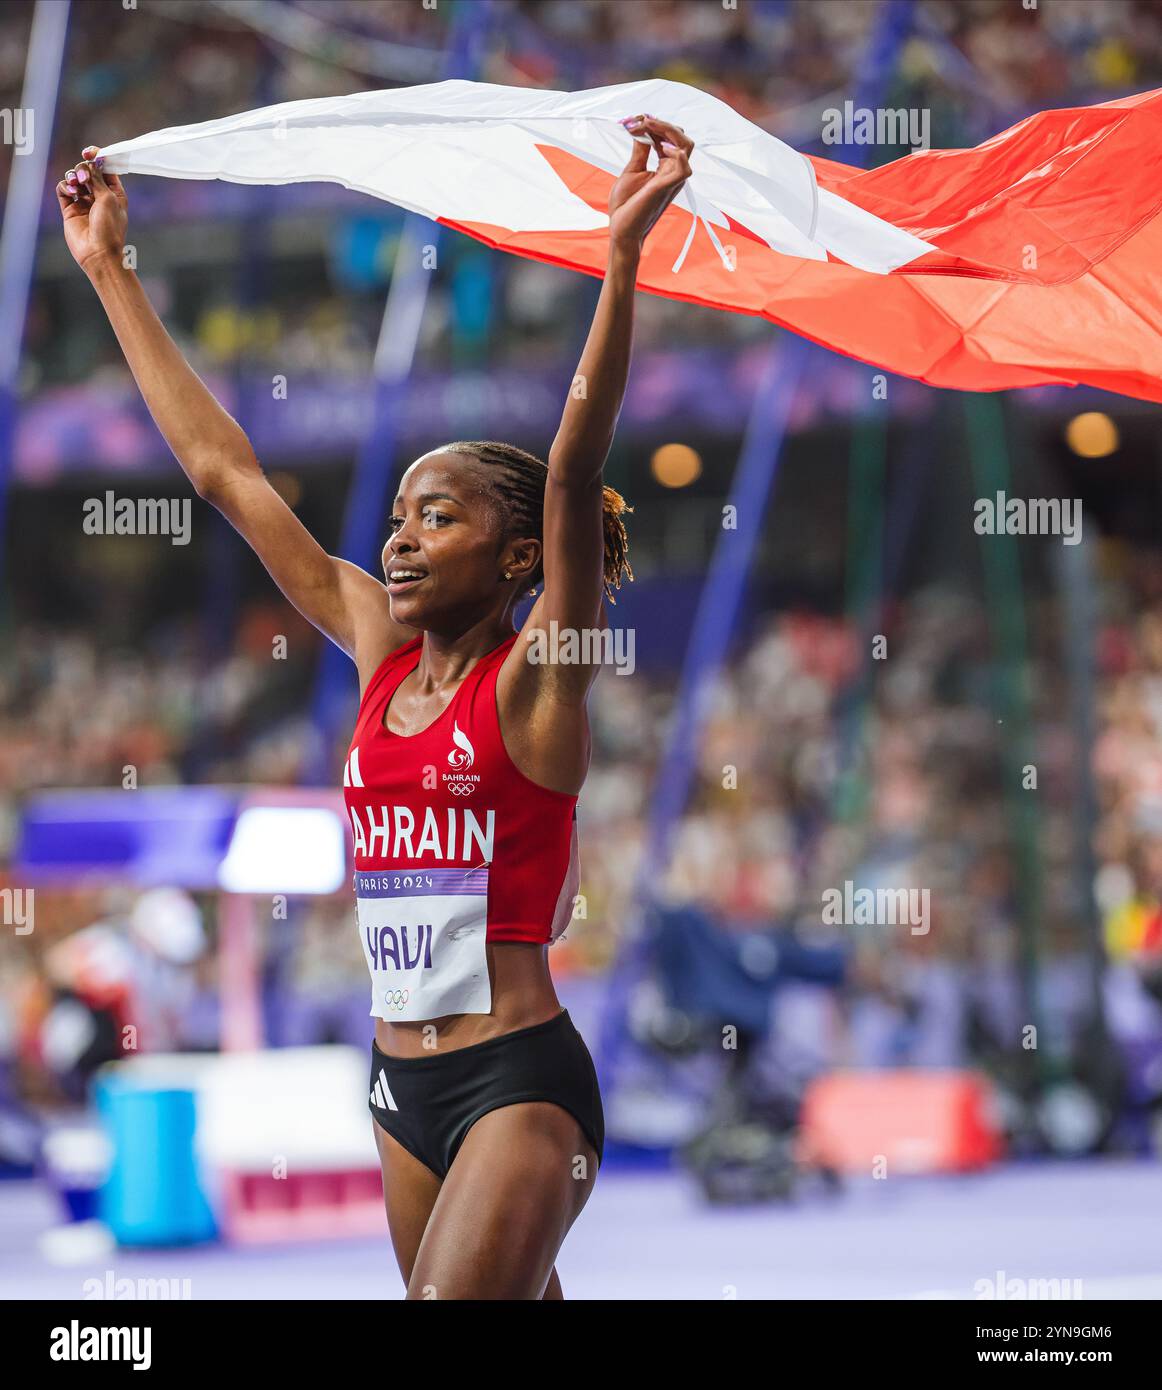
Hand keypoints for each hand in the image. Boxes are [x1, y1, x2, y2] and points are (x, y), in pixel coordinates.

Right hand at [57, 145, 128, 273]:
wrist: (98, 253)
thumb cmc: (109, 228)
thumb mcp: (108, 198)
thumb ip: (98, 178)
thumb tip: (90, 163)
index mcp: (115, 193)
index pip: (105, 169)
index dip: (98, 158)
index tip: (89, 152)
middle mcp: (99, 196)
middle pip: (88, 171)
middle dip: (84, 169)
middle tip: (85, 179)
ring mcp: (83, 202)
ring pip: (74, 178)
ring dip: (74, 176)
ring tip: (77, 184)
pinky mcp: (70, 209)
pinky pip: (63, 189)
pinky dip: (66, 186)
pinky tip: (71, 192)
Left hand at [607, 115, 693, 251]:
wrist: (621, 228)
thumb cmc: (627, 204)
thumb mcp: (633, 169)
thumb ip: (641, 148)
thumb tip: (642, 127)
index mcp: (665, 167)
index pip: (670, 137)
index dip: (655, 124)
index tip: (636, 119)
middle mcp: (673, 172)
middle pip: (682, 138)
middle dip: (662, 124)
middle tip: (641, 120)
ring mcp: (672, 180)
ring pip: (686, 146)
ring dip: (667, 130)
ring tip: (647, 125)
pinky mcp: (666, 188)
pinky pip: (684, 169)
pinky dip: (677, 154)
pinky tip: (661, 146)